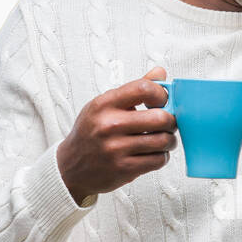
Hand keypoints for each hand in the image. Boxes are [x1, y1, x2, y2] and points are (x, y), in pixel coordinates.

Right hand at [56, 66, 175, 203]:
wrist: (70, 167)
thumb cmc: (90, 133)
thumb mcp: (104, 106)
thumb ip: (133, 91)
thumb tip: (159, 73)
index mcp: (104, 104)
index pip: (143, 88)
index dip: (161, 94)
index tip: (162, 101)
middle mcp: (109, 125)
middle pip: (160, 117)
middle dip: (171, 121)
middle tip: (167, 123)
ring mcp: (116, 149)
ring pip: (163, 141)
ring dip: (169, 140)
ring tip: (163, 139)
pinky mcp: (124, 169)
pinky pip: (158, 160)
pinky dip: (162, 157)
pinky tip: (154, 153)